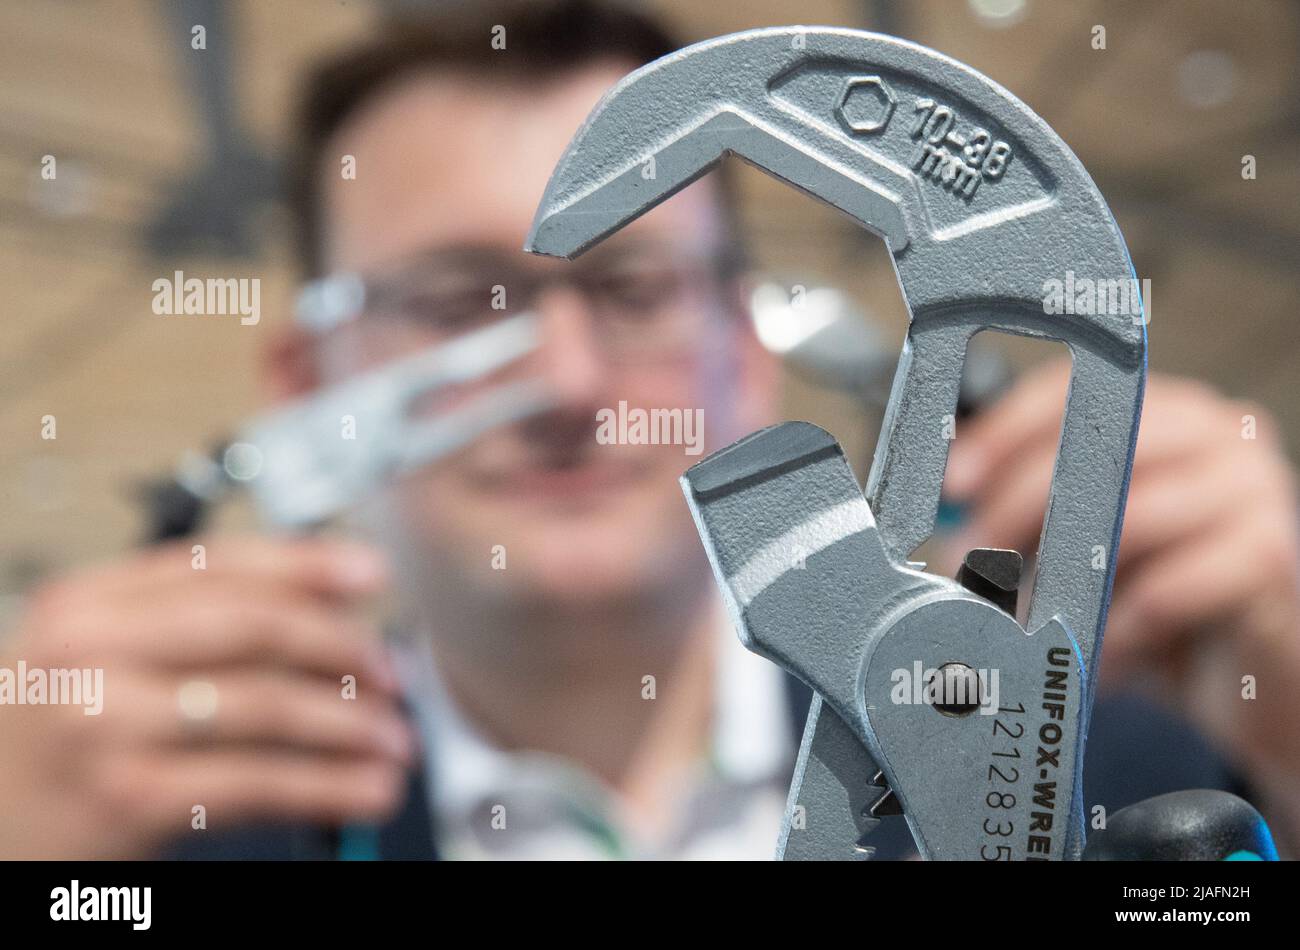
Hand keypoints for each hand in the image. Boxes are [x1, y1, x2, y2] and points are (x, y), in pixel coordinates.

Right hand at [0, 537, 414, 858]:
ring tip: (396, 741)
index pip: (218, 564)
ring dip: (351, 724)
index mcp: (88, 602)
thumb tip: (321, 613)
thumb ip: (185, 623)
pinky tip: (368, 789)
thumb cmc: (49, 739)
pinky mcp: (131, 797)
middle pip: (253, 625)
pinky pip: (258, 782)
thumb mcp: (96, 658)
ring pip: (267, 705)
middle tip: (393, 672)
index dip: (308, 564)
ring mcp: (108, 725)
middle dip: (342, 645)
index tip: (372, 573)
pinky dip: (329, 786)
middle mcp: (93, 653)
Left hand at [943, 360, 1299, 820]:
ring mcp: (1254, 490)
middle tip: (974, 560)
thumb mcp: (1092, 543)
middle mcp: (1219, 433)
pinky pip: (1165, 590)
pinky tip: (1097, 658)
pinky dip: (1115, 631)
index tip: (953, 482)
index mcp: (1168, 412)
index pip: (1075, 390)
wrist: (1260, 672)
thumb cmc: (1167, 598)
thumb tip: (949, 513)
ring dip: (1063, 578)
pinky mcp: (1269, 557)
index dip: (1002, 432)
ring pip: (1131, 515)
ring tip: (1027, 621)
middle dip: (1018, 503)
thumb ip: (1033, 513)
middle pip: (1097, 443)